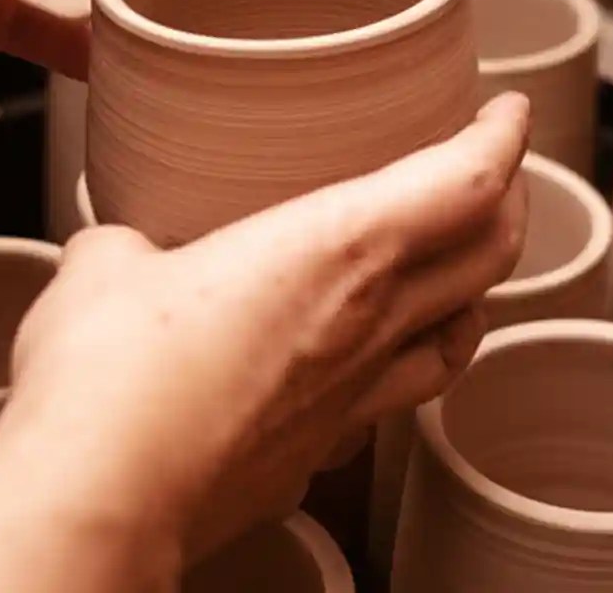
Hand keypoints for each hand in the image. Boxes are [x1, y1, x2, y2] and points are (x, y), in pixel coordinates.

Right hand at [5, 92, 530, 561]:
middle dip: (508, 206)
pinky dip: (399, 375)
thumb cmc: (115, 375)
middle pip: (489, 257)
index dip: (502, 136)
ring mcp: (354, 399)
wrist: (107, 498)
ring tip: (460, 278)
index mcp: (339, 249)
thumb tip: (115, 252)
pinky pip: (387, 406)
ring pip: (456, 340)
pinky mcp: (319, 455)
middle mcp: (369, 323)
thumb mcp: (104, 268)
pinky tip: (368, 373)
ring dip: (474, 297)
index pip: (467, 180)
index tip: (506, 113)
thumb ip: (122, 247)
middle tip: (495, 179)